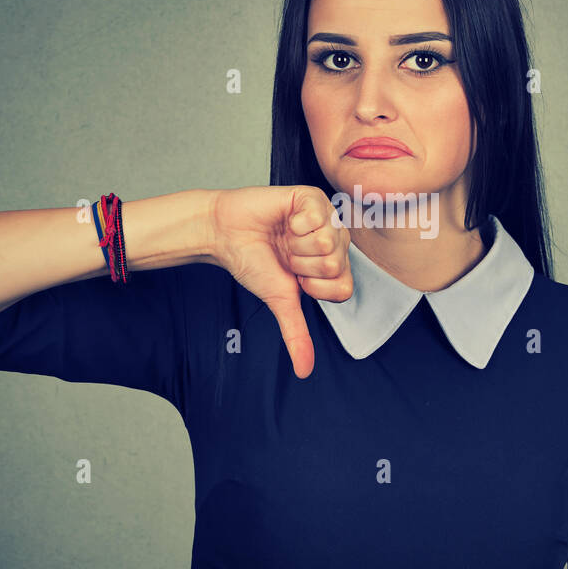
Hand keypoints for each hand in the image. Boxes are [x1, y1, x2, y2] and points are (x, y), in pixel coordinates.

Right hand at [208, 185, 352, 378]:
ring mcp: (326, 217)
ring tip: (284, 236)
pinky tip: (285, 219)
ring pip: (328, 242)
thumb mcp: (280, 300)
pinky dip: (294, 223)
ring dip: (296, 244)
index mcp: (332, 266)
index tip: (294, 277)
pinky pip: (317, 216)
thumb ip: (297, 333)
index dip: (313, 287)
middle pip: (335, 265)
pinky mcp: (312, 197)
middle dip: (301, 264)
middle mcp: (335, 241)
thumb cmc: (253, 261)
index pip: (343, 288)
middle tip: (285, 253)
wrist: (224, 233)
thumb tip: (304, 371)